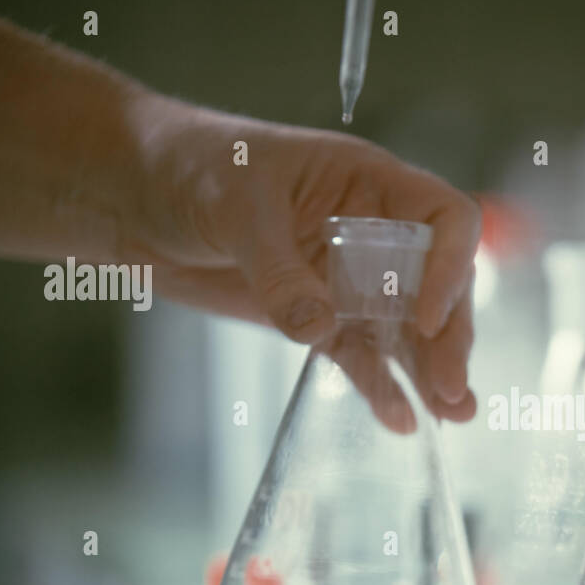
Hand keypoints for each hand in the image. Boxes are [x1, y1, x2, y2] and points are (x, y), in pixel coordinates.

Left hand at [122, 95, 478, 431]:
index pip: (444, 219)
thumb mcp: (234, 205)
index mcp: (368, 183)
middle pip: (436, 284)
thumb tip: (319, 326)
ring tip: (454, 414)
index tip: (428, 317)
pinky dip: (379, 386)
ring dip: (429, 370)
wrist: (130, 194)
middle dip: (448, 337)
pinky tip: (399, 418)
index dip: (450, 266)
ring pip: (405, 328)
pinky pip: (360, 356)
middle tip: (453, 388)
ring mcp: (345, 278)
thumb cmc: (187, 166)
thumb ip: (278, 270)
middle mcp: (371, 232)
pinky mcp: (317, 317)